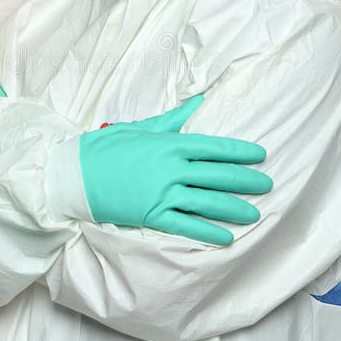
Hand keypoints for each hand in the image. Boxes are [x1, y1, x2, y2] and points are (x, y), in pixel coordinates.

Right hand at [79, 96, 271, 243]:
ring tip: (254, 214)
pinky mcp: (151, 216)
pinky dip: (208, 233)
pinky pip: (187, 227)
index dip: (241, 152)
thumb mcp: (140, 127)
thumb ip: (173, 120)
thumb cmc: (105, 147)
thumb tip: (198, 103)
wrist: (74, 175)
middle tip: (266, 184)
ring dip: (234, 209)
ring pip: (208, 203)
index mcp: (169, 144)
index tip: (260, 156)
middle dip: (246, 181)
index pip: (215, 147)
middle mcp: (171, 169)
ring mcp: (162, 194)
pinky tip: (226, 238)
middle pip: (218, 176)